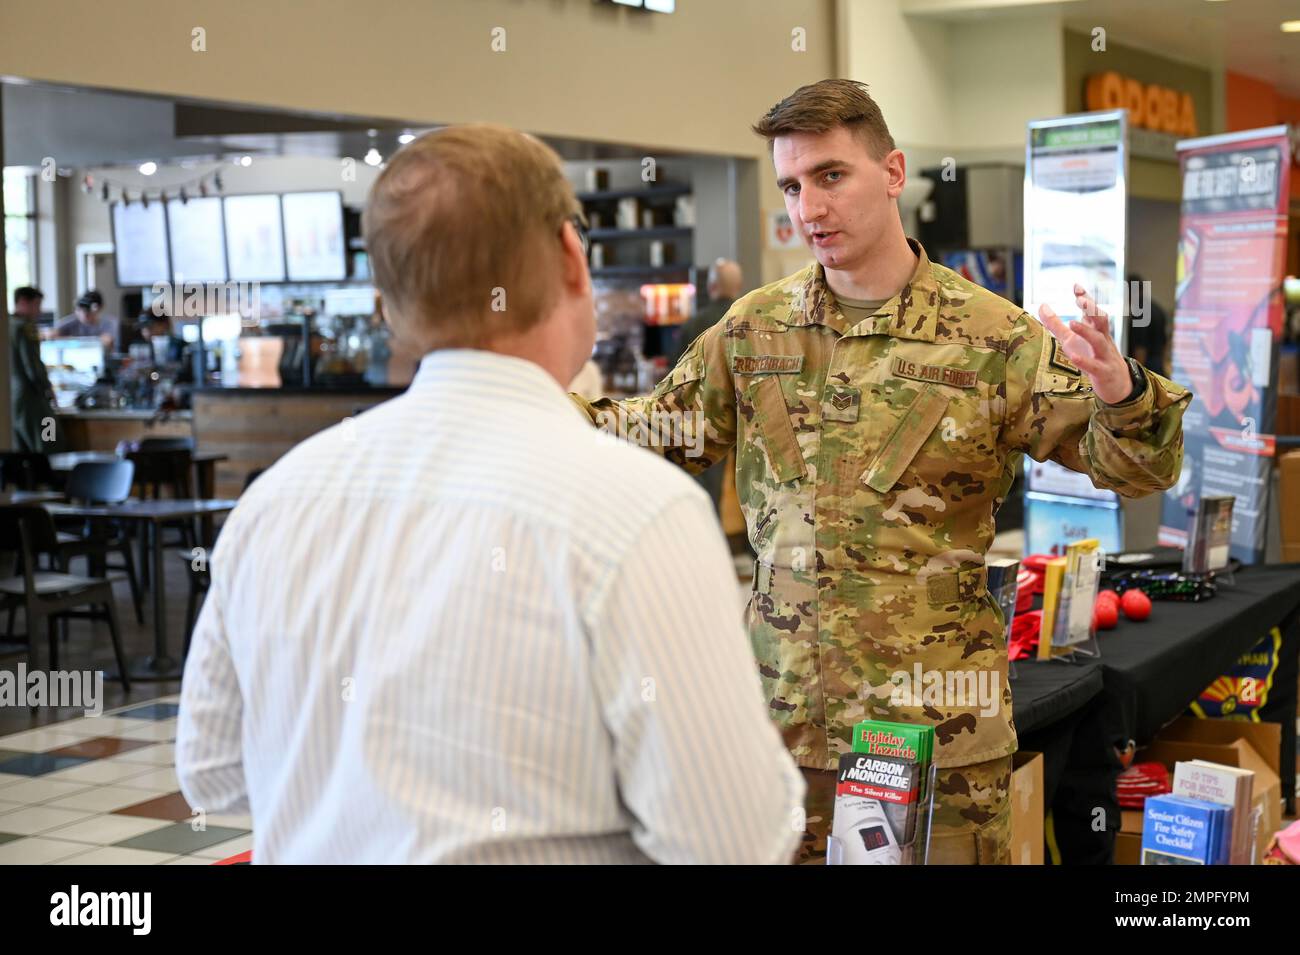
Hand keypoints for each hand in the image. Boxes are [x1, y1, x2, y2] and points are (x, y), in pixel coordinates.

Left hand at [1038, 284, 1133, 404]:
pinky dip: (1084, 361)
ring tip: (1072, 323)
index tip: (1075, 286)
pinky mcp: (1103, 373)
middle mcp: (1102, 340)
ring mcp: (1104, 356)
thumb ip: (1056, 324)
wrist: (1117, 384)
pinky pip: (1094, 366)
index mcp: (1096, 331)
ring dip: (1087, 332)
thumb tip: (1042, 305)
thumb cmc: (1092, 357)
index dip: (1086, 298)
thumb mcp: (1071, 340)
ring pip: (1099, 342)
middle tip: (1080, 300)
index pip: (1092, 311)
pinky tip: (1073, 356)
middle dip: (1092, 309)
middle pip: (1101, 321)